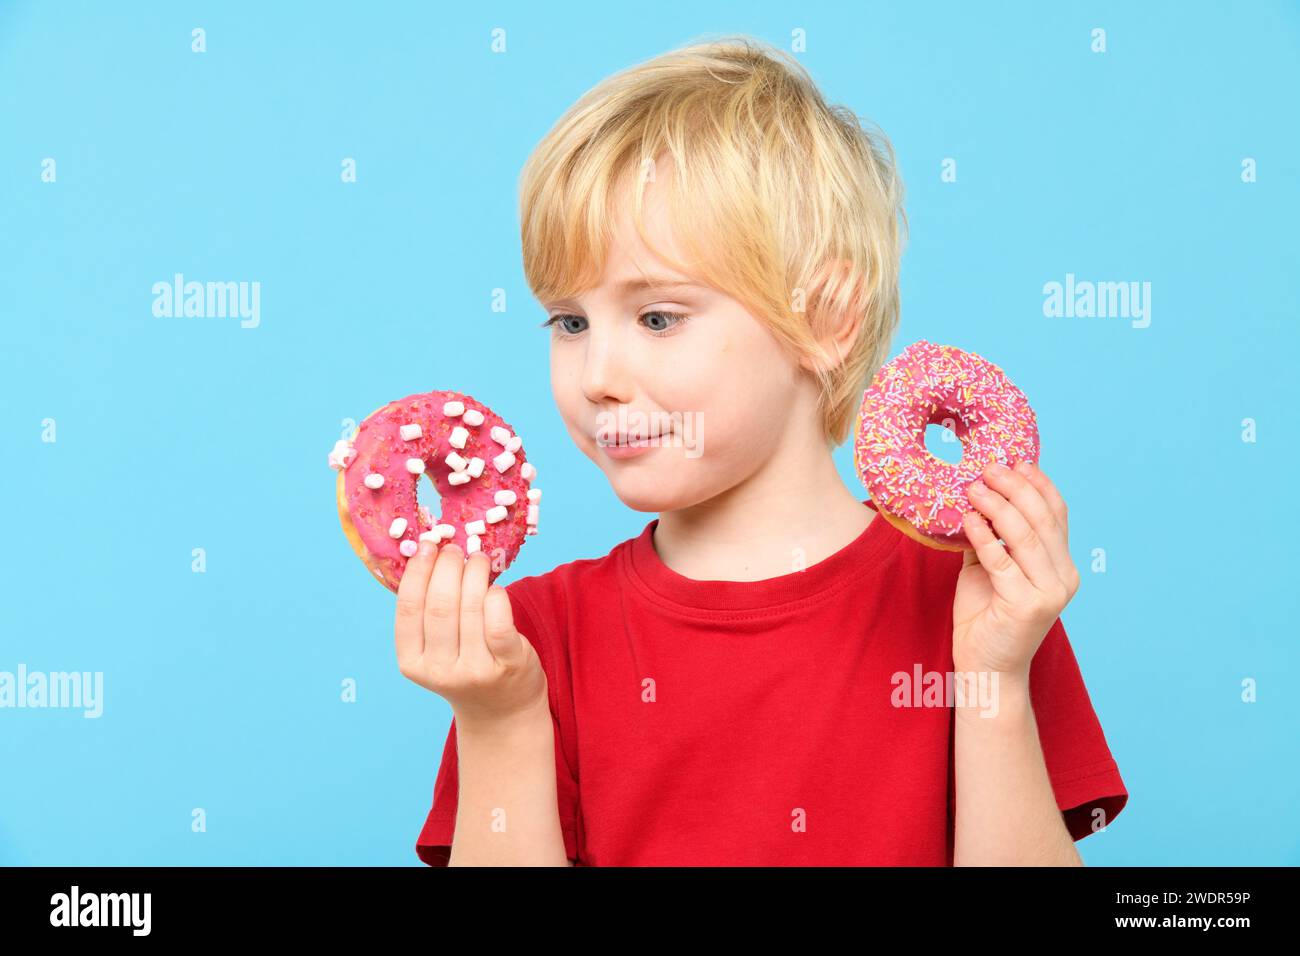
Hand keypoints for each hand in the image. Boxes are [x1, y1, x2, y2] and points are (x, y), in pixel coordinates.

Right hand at [395, 539, 549, 728]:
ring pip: (470, 607)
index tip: (427, 545)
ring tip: (477, 559)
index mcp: (413, 663)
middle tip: (455, 549)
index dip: (417, 571)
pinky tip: (495, 588)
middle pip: (440, 604)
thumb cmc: (465, 668)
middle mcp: (440, 670)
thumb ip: (428, 613)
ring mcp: (475, 670)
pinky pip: (499, 622)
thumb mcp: (435, 650)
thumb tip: (427, 553)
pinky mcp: (507, 665)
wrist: (501, 712)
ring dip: (474, 573)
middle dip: (448, 566)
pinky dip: (496, 596)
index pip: (409, 609)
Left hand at [952, 461, 1079, 679]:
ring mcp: (1050, 592)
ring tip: (972, 487)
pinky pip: (1001, 560)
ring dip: (997, 506)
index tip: (1016, 460)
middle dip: (1015, 487)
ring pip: (1024, 536)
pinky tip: (966, 519)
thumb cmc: (986, 616)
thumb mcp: (990, 568)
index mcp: (1062, 564)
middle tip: (988, 468)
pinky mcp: (1027, 605)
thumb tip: (975, 496)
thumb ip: (991, 537)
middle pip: (1042, 518)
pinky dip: (983, 535)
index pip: (1057, 514)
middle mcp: (1064, 576)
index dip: (1038, 484)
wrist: (987, 667)